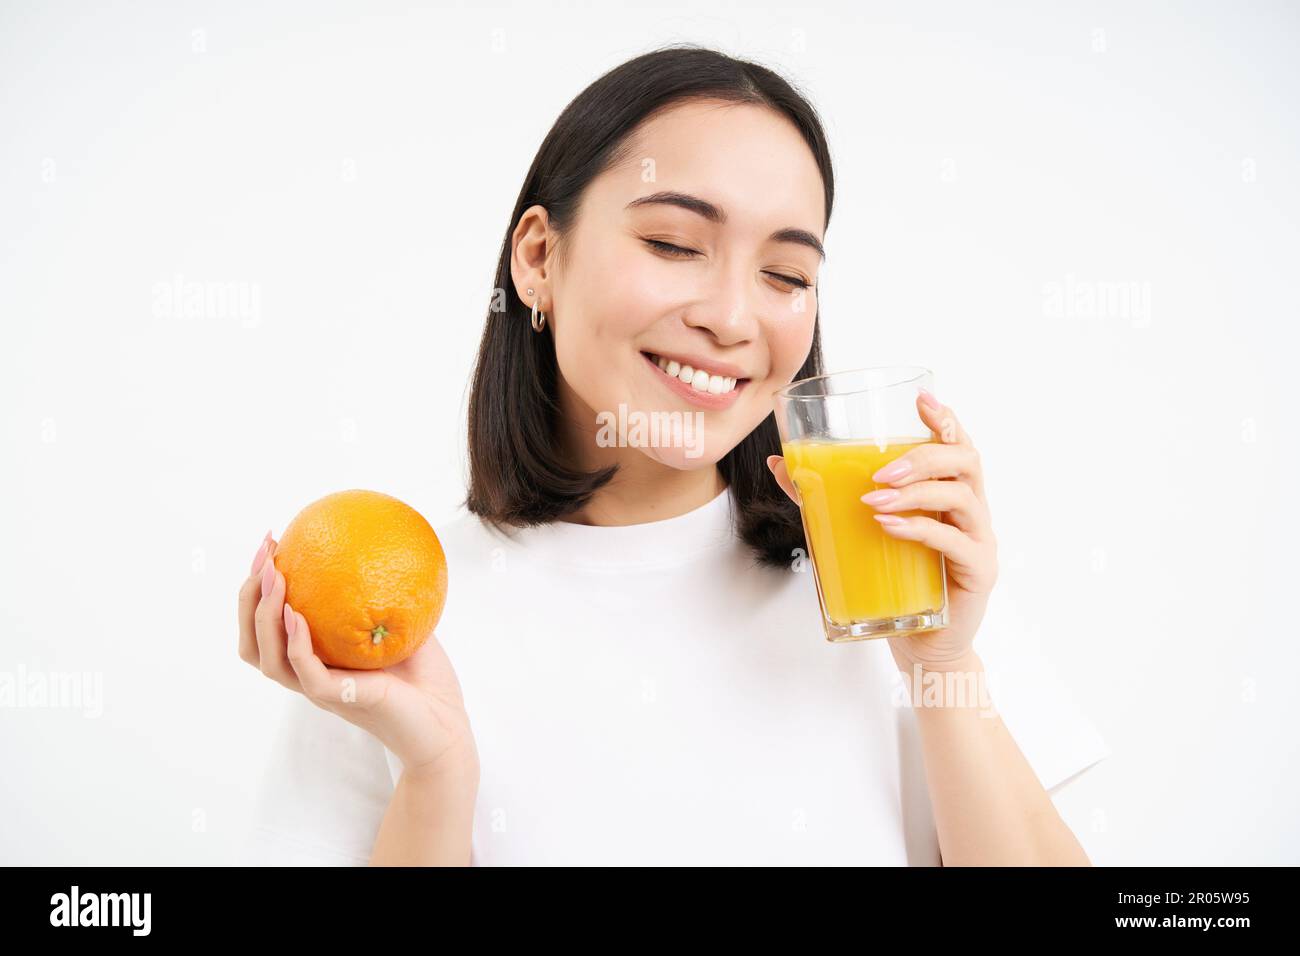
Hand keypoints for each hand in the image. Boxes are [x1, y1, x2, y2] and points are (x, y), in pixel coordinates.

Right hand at [238, 531, 477, 778]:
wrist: (447, 724)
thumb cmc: (427, 679)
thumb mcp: (401, 625)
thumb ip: (382, 596)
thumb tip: (379, 547)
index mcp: (317, 660)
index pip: (268, 629)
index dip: (259, 590)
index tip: (270, 546)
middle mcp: (311, 676)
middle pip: (254, 643)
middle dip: (249, 596)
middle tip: (263, 555)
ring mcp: (322, 691)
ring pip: (268, 659)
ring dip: (264, 615)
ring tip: (273, 577)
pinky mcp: (341, 699)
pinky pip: (305, 673)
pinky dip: (295, 643)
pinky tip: (296, 614)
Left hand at [766, 387, 997, 672]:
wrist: (923, 646)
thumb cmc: (895, 582)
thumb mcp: (858, 532)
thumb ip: (826, 499)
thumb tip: (781, 464)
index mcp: (950, 494)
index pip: (957, 445)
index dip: (944, 419)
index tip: (920, 399)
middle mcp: (972, 512)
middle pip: (965, 463)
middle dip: (922, 457)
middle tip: (879, 471)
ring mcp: (979, 541)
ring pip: (961, 497)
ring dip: (915, 492)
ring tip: (874, 499)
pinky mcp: (978, 573)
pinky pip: (956, 542)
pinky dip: (920, 529)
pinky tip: (889, 527)